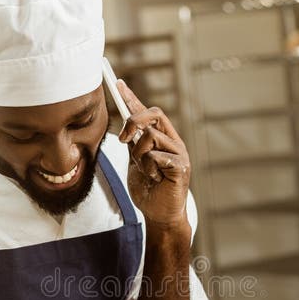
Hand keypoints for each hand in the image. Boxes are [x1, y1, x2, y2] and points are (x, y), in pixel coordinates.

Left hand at [117, 80, 190, 227]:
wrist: (159, 215)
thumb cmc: (148, 191)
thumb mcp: (136, 163)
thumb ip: (134, 145)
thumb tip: (126, 128)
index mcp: (161, 138)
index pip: (146, 112)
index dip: (132, 98)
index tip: (117, 84)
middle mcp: (172, 141)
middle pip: (152, 114)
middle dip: (133, 122)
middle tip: (123, 140)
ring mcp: (179, 152)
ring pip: (151, 136)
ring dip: (139, 155)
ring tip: (145, 171)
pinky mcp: (181, 166)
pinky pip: (157, 155)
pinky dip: (149, 167)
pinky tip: (154, 179)